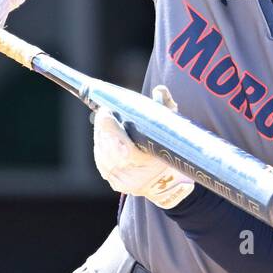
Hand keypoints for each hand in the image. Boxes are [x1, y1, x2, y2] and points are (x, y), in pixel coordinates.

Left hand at [92, 85, 195, 208]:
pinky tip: (103, 136)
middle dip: (104, 128)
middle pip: (110, 148)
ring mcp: (122, 180)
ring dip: (101, 136)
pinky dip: (101, 146)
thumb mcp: (171, 129)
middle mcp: (132, 175)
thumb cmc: (168, 150)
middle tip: (105, 113)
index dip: (111, 130)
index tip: (105, 113)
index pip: (124, 149)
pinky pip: (101, 161)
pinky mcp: (115, 182)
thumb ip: (166, 108)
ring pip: (103, 153)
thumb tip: (159, 90)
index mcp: (148, 163)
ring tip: (104, 122)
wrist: (166, 181)